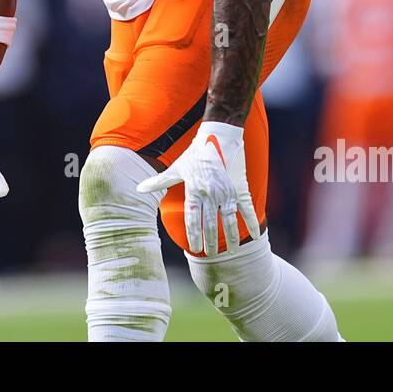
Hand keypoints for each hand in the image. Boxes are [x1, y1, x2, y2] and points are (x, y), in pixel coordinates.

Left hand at [137, 121, 258, 256]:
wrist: (217, 137)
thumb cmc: (194, 155)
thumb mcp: (176, 169)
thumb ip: (158, 181)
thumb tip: (138, 188)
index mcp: (194, 190)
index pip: (193, 218)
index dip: (194, 234)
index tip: (194, 247)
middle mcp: (210, 193)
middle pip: (211, 223)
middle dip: (211, 241)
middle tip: (209, 254)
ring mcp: (226, 192)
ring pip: (229, 220)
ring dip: (231, 237)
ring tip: (231, 250)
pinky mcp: (237, 189)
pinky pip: (246, 209)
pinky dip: (252, 223)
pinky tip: (254, 236)